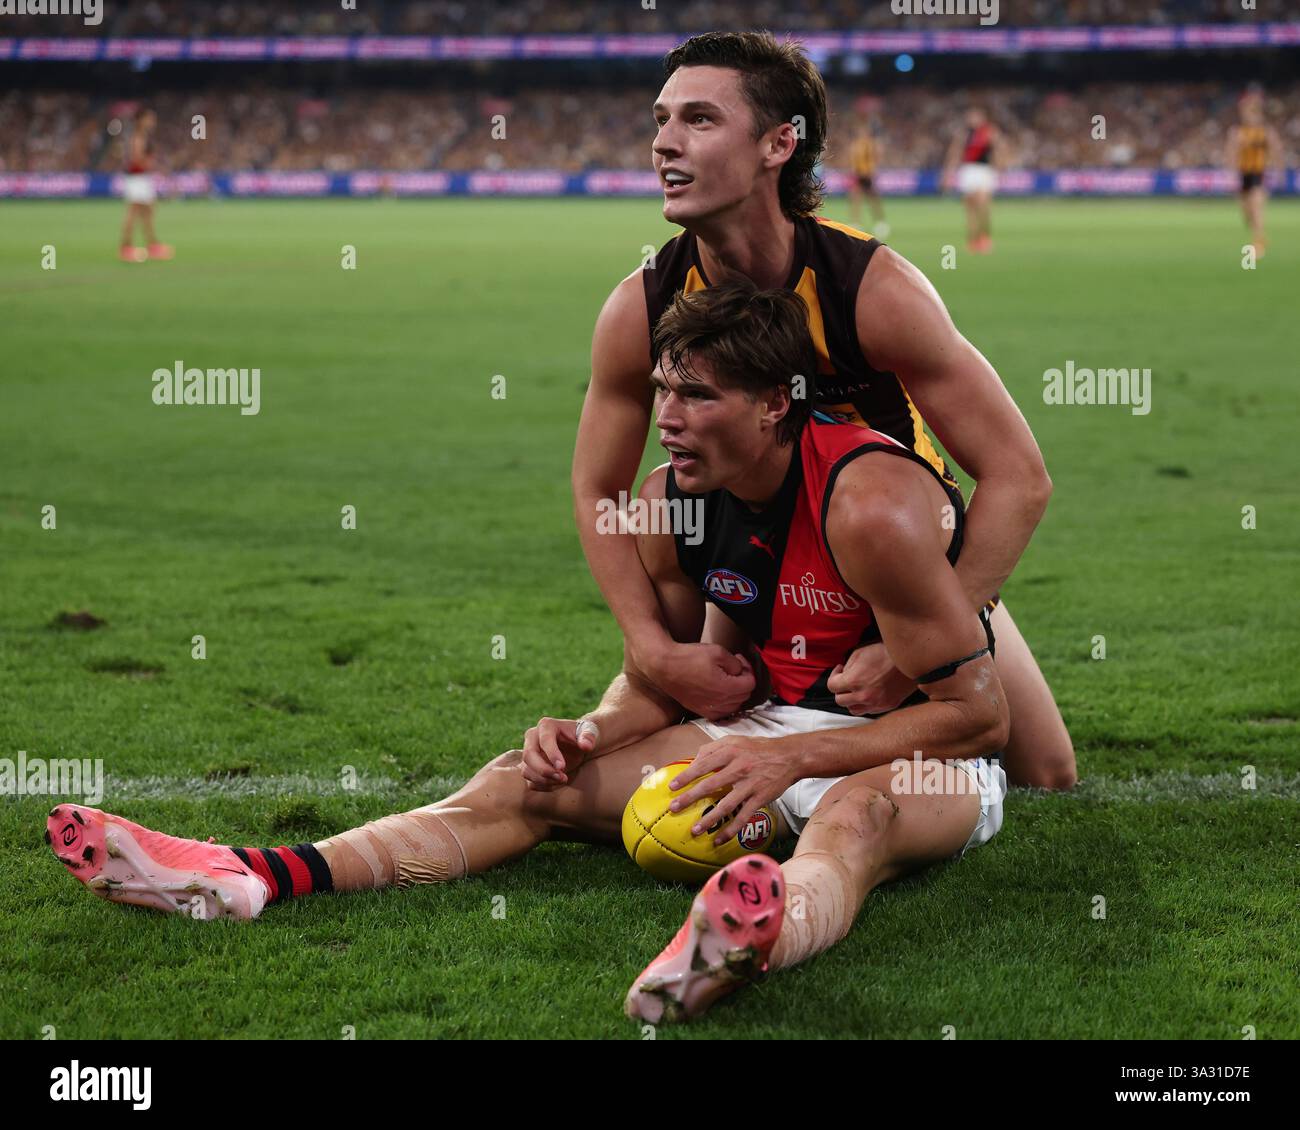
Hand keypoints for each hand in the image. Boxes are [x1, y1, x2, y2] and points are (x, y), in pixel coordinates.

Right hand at [521, 717, 598, 791]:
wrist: (576, 745)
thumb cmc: (582, 736)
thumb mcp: (589, 732)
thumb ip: (589, 736)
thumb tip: (586, 746)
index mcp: (546, 725)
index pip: (544, 740)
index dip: (552, 754)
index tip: (562, 767)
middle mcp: (532, 737)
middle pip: (528, 755)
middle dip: (544, 770)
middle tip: (563, 778)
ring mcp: (528, 753)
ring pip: (526, 770)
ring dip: (543, 780)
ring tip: (563, 780)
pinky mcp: (529, 767)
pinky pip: (529, 781)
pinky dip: (542, 786)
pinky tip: (557, 783)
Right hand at [644, 641, 756, 719]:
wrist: (665, 667)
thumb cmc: (689, 657)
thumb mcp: (718, 652)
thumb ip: (736, 663)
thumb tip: (740, 671)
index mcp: (726, 688)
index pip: (751, 684)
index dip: (748, 670)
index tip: (739, 660)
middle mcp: (719, 703)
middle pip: (744, 696)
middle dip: (743, 681)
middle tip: (733, 667)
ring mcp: (709, 709)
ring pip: (735, 706)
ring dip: (735, 693)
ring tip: (726, 679)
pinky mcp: (700, 711)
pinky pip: (721, 712)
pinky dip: (725, 704)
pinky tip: (718, 692)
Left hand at [666, 737, 796, 846]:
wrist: (789, 757)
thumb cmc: (758, 748)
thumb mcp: (735, 740)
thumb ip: (713, 748)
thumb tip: (693, 760)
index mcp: (730, 752)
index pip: (703, 764)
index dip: (686, 776)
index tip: (672, 786)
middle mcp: (739, 768)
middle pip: (710, 785)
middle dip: (690, 798)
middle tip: (674, 808)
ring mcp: (750, 785)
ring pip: (726, 805)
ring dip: (709, 819)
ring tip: (695, 830)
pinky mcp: (760, 799)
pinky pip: (743, 817)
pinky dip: (730, 830)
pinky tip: (719, 839)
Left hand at [826, 641, 916, 715]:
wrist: (911, 658)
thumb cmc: (885, 651)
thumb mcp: (860, 652)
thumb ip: (848, 666)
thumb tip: (843, 674)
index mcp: (854, 681)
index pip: (832, 687)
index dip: (834, 676)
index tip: (840, 670)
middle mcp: (863, 696)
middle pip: (840, 700)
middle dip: (841, 689)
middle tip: (847, 680)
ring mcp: (876, 703)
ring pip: (853, 710)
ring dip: (851, 700)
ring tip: (857, 689)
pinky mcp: (887, 706)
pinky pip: (869, 710)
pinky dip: (865, 704)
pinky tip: (869, 692)